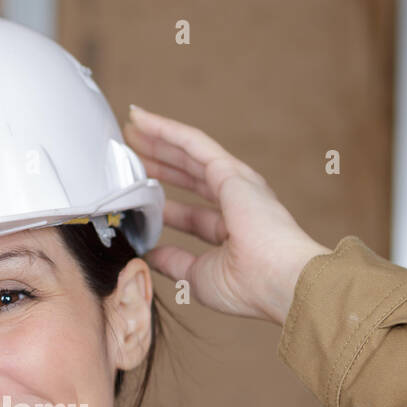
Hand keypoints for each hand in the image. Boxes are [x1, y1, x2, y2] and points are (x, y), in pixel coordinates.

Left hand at [123, 104, 329, 325]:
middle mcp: (237, 202)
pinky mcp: (230, 170)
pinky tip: (142, 119)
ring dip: (158, 139)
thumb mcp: (197, 276)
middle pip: (188, 177)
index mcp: (233, 232)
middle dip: (159, 164)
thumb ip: (174, 261)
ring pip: (189, 153)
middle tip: (129, 153)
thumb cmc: (248, 287)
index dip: (165, 206)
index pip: (191, 214)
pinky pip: (192, 143)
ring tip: (130, 127)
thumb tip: (151, 255)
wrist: (277, 279)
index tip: (139, 202)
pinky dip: (166, 129)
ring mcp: (235, 183)